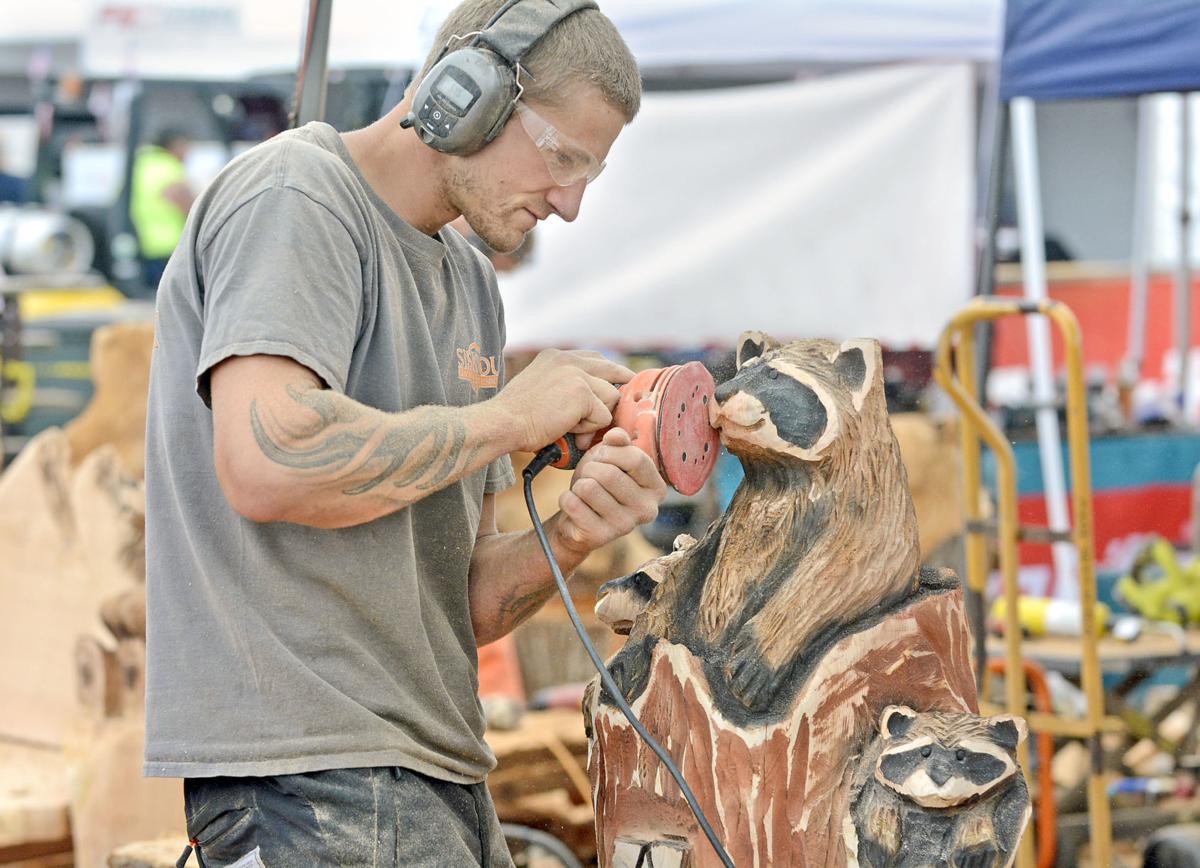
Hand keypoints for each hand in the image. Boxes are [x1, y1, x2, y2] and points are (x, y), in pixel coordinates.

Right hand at [492, 349, 632, 452]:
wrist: (502, 423)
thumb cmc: (515, 417)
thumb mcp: (540, 389)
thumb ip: (563, 387)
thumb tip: (592, 401)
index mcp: (556, 356)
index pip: (596, 359)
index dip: (608, 376)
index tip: (615, 388)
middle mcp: (568, 359)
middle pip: (612, 371)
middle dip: (617, 393)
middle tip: (613, 412)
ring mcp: (576, 373)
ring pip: (611, 397)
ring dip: (595, 418)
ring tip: (570, 427)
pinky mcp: (582, 392)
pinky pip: (603, 417)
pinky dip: (588, 430)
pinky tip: (566, 430)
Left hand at [552, 428, 667, 554]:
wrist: (579, 520)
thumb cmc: (600, 484)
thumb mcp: (611, 458)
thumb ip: (618, 442)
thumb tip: (616, 436)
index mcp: (656, 488)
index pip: (635, 458)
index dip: (611, 452)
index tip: (602, 456)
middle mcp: (647, 510)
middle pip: (610, 474)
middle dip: (590, 468)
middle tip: (588, 475)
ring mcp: (625, 526)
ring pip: (589, 488)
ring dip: (578, 484)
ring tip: (583, 491)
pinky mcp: (600, 536)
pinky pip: (572, 503)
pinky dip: (566, 499)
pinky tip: (574, 504)